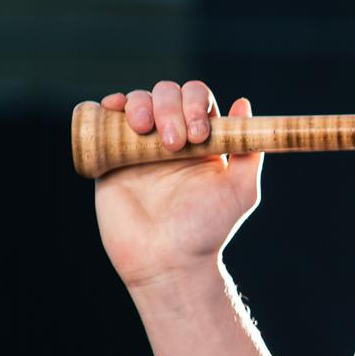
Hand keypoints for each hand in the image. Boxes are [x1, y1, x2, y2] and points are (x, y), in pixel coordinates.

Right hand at [92, 79, 264, 291]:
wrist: (167, 261)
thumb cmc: (207, 230)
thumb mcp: (240, 191)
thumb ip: (248, 152)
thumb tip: (243, 103)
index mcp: (202, 140)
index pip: (197, 99)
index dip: (195, 104)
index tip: (198, 135)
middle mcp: (170, 137)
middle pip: (166, 94)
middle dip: (169, 107)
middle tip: (174, 144)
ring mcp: (139, 146)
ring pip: (137, 101)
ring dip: (140, 103)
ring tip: (143, 130)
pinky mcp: (111, 158)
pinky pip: (105, 120)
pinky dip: (108, 105)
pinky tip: (114, 107)